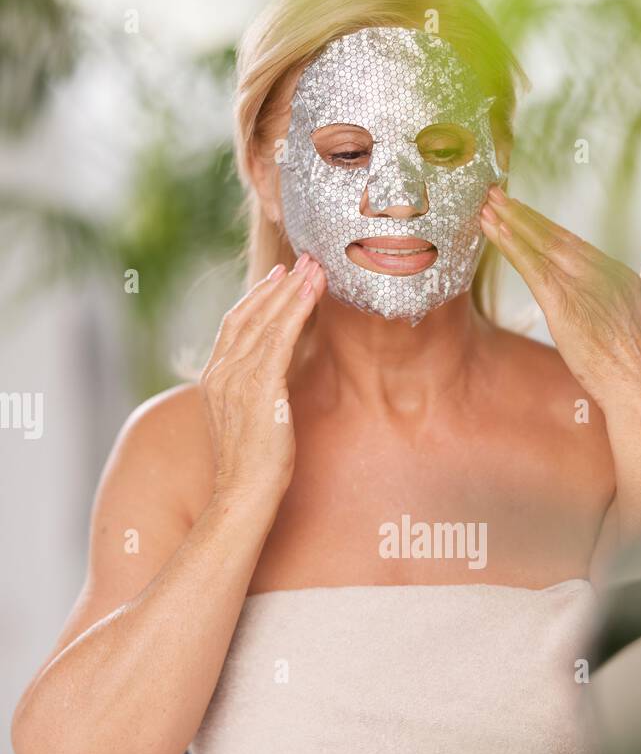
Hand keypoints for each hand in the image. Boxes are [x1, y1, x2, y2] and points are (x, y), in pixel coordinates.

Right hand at [200, 254, 324, 503]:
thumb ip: (255, 393)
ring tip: (315, 267)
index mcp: (213, 379)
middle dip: (279, 285)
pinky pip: (280, 337)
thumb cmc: (253, 467)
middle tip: (305, 260)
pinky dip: (296, 309)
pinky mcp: (259, 386)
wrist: (243, 493)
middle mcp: (220, 372)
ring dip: (293, 290)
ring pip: (266, 320)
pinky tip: (312, 293)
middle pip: (249, 314)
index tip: (280, 278)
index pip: (234, 325)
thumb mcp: (250, 420)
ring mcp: (236, 378)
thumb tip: (276, 382)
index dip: (258, 297)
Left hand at [480, 186, 640, 411]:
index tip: (522, 209)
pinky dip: (511, 246)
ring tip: (487, 204)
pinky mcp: (562, 305)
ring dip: (510, 223)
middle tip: (494, 193)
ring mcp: (580, 285)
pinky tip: (494, 230)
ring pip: (538, 245)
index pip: (572, 241)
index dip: (543, 224)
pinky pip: (531, 268)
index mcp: (615, 271)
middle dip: (521, 213)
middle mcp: (598, 271)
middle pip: (552, 235)